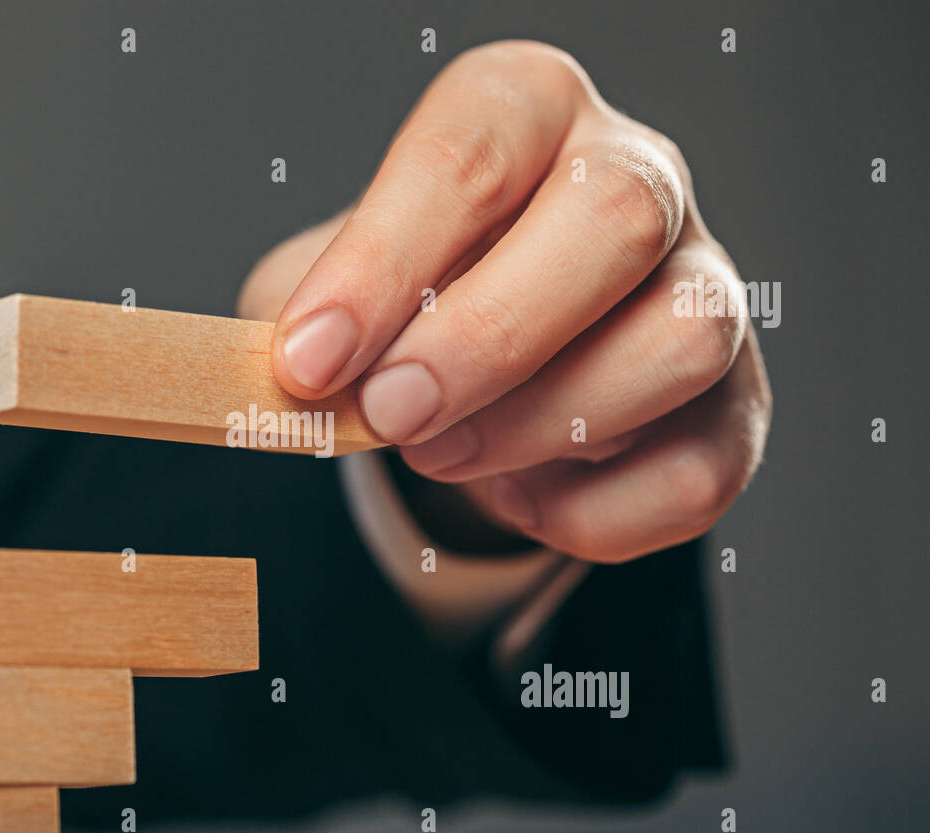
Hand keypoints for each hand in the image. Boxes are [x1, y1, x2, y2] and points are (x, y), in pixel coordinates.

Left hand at [238, 40, 770, 562]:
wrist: (479, 361)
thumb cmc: (405, 303)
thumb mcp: (329, 288)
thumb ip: (309, 317)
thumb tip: (302, 375)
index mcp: (528, 112)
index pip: (471, 153)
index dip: (382, 264)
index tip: (310, 360)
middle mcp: (639, 179)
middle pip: (615, 222)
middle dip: (485, 339)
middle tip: (389, 415)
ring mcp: (704, 290)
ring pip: (680, 343)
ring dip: (539, 424)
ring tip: (441, 455)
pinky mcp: (736, 407)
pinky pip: (696, 473)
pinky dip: (591, 514)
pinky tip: (521, 495)